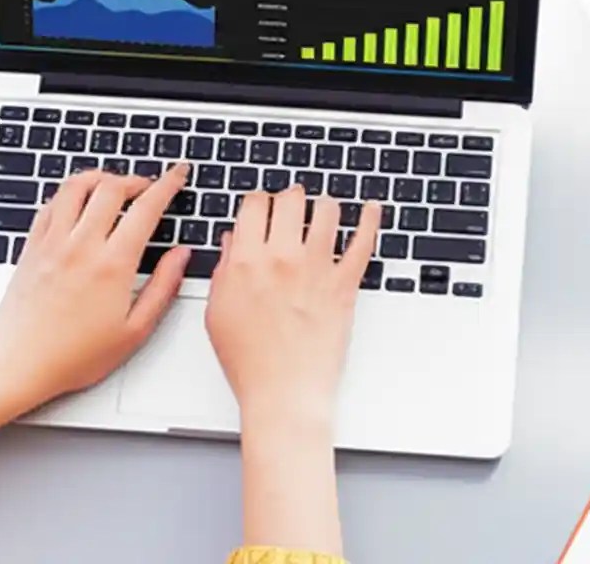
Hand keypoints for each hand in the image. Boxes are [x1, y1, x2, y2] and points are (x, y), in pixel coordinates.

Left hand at [0, 165, 191, 407]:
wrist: (18, 364)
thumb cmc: (75, 355)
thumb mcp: (136, 330)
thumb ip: (164, 286)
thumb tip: (182, 255)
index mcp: (113, 265)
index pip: (146, 208)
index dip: (168, 184)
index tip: (178, 173)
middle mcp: (81, 246)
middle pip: (111, 187)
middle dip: (137, 179)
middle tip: (150, 186)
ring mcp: (52, 244)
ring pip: (76, 187)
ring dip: (101, 178)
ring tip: (115, 185)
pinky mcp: (31, 248)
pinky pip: (51, 204)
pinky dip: (70, 193)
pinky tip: (79, 202)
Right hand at [207, 186, 381, 425]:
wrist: (284, 392)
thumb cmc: (250, 361)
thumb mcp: (218, 312)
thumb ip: (224, 269)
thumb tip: (232, 240)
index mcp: (246, 262)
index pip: (254, 204)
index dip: (259, 199)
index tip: (264, 204)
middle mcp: (282, 258)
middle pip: (290, 200)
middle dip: (290, 197)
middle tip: (293, 204)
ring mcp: (316, 269)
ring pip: (327, 212)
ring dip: (325, 204)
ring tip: (325, 208)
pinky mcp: (344, 285)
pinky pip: (363, 243)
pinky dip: (370, 221)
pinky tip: (371, 209)